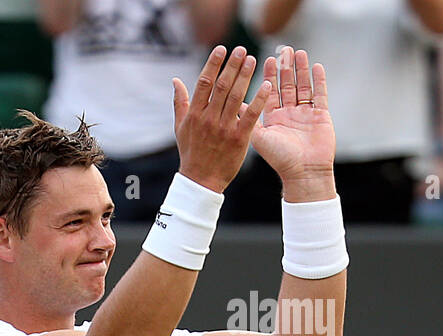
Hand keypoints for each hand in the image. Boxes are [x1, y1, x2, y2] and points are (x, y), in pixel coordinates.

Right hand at [172, 46, 271, 192]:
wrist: (201, 180)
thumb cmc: (191, 152)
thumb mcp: (180, 127)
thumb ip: (180, 102)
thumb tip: (176, 80)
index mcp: (194, 114)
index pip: (204, 83)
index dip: (213, 64)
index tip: (222, 49)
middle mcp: (208, 119)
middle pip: (222, 86)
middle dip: (232, 66)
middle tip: (241, 49)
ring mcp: (224, 128)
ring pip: (236, 97)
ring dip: (245, 76)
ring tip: (253, 59)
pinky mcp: (238, 138)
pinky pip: (250, 115)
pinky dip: (258, 100)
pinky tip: (267, 85)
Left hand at [250, 48, 337, 198]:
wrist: (303, 172)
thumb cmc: (279, 158)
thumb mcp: (259, 137)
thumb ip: (247, 119)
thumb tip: (231, 103)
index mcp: (272, 119)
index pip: (269, 92)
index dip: (268, 76)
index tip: (266, 59)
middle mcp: (288, 114)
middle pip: (286, 86)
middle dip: (284, 68)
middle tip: (283, 50)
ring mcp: (305, 114)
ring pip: (303, 86)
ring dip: (301, 70)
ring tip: (298, 52)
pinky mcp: (321, 115)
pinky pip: (320, 94)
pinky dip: (318, 80)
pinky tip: (316, 66)